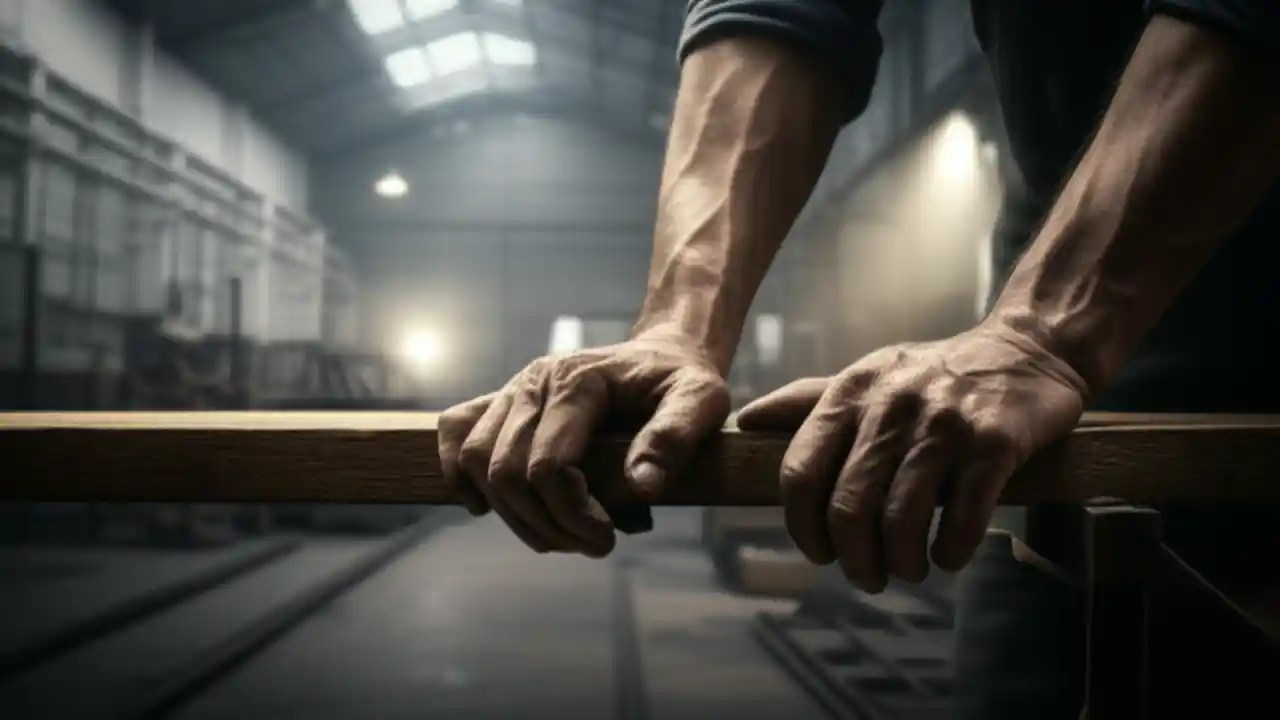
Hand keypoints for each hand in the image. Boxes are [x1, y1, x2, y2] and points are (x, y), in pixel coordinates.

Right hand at [437, 338, 728, 556]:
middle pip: (507, 472)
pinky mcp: (503, 402)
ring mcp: (514, 390)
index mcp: (579, 381)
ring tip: (558, 534)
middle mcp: (535, 382)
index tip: (606, 539)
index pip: (549, 464)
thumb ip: (675, 437)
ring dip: (511, 515)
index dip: (571, 515)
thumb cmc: (681, 381)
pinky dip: (462, 476)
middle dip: (545, 524)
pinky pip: (457, 433)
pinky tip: (491, 506)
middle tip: (590, 544)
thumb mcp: (701, 401)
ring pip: (478, 462)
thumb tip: (642, 485)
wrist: (662, 355)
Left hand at [736, 322, 1087, 591]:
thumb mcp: (867, 376)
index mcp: (850, 393)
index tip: (819, 554)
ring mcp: (943, 424)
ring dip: (902, 563)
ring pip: (902, 520)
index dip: (802, 527)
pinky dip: (950, 552)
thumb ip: (806, 403)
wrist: (1026, 350)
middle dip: (855, 560)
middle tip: (869, 577)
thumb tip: (744, 423)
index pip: (799, 473)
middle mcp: (889, 406)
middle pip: (849, 508)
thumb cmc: (934, 375)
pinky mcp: (994, 443)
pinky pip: (962, 517)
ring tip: (910, 569)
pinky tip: (949, 556)